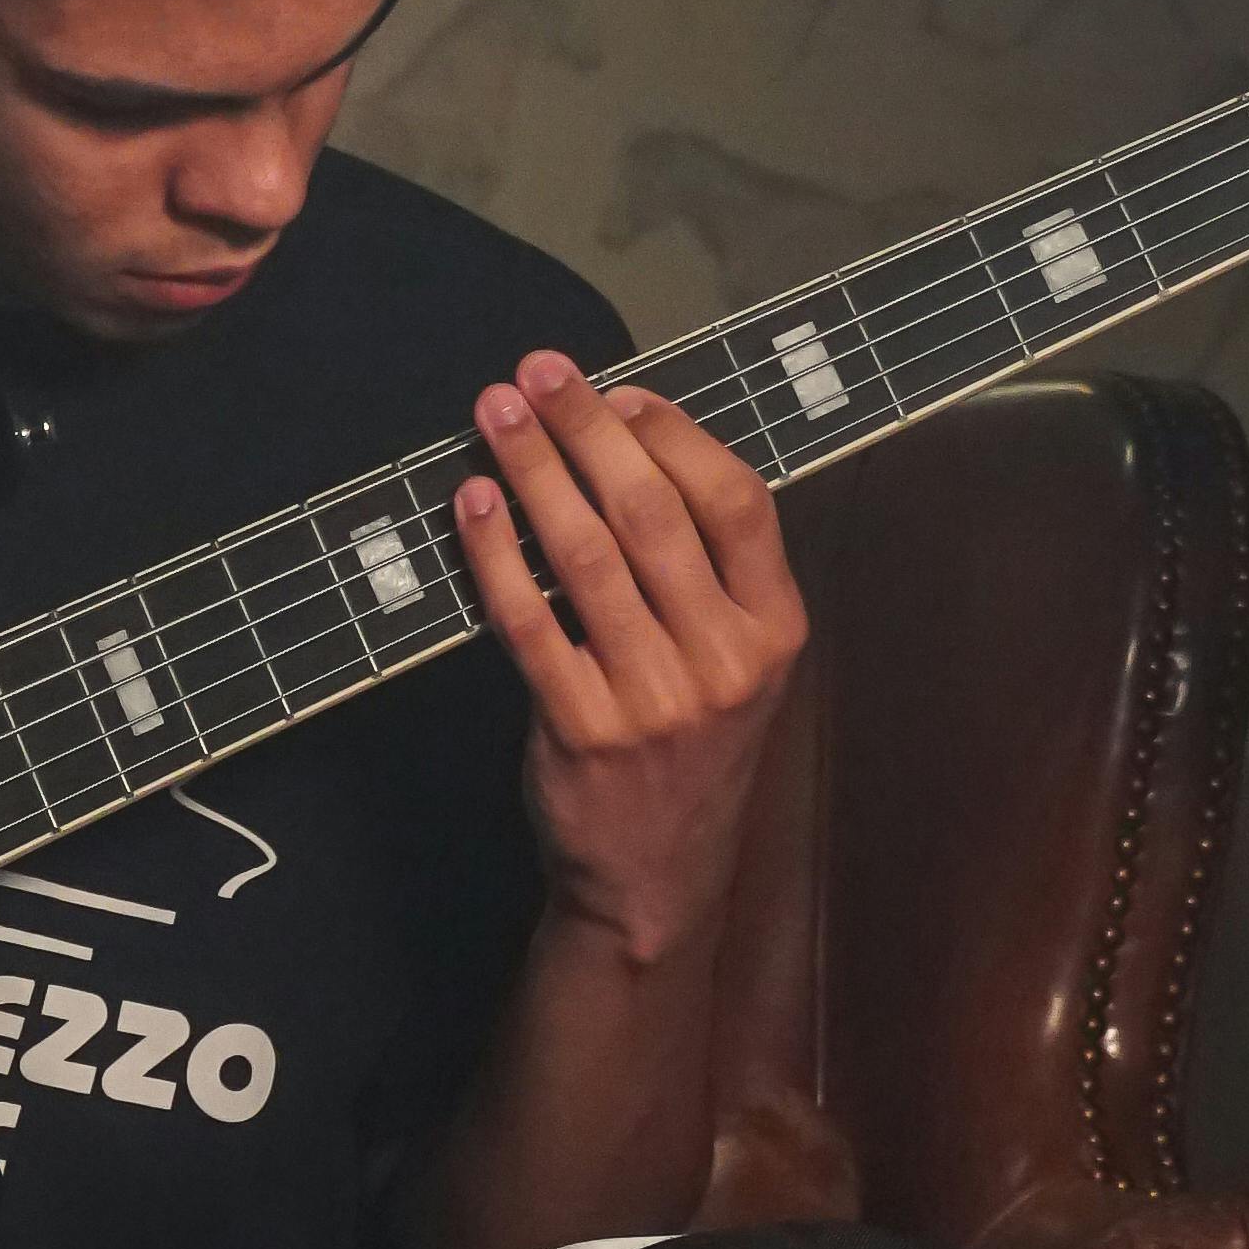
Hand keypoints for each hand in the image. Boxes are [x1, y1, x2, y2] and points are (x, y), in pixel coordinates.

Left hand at [453, 349, 806, 970]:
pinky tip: (473, 503)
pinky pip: (528, 620)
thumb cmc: (688, 748)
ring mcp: (654, 698)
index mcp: (774, 629)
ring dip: (533, 471)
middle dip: (586, 430)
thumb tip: (633, 448)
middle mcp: (724, 660)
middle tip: (538, 373)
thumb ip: (709, 573)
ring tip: (496, 415)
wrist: (654, 876)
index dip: (672, 435)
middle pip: (652, 513)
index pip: (736, 501)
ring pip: (586, 556)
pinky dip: (495, 552)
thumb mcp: (736, 664)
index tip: (618, 394)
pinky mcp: (582, 729)